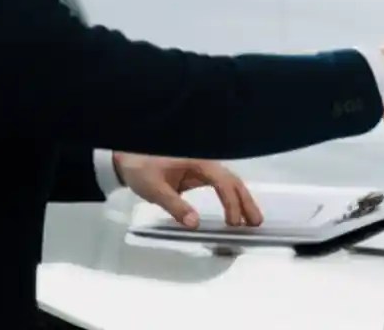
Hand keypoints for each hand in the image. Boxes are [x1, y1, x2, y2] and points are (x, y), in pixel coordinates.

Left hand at [113, 152, 261, 228]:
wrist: (127, 159)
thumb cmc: (141, 170)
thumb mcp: (154, 189)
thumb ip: (175, 205)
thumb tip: (195, 223)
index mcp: (198, 161)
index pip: (223, 182)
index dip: (231, 203)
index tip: (233, 223)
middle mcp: (205, 162)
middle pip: (233, 180)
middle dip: (246, 201)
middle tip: (256, 223)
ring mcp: (203, 168)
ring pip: (230, 182)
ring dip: (241, 200)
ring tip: (251, 220)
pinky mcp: (198, 175)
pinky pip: (221, 185)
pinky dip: (231, 198)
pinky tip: (235, 212)